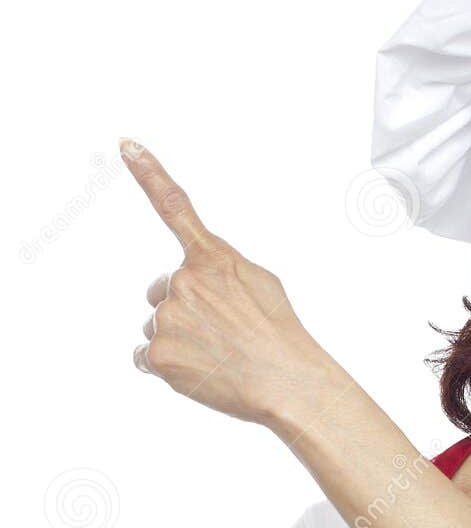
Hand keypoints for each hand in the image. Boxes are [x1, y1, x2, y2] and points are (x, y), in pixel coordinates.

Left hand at [120, 139, 348, 428]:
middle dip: (183, 310)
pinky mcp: (158, 353)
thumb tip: (190, 286)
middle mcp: (183, 280)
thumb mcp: (261, 284)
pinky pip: (145, 358)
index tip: (126, 145)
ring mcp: (168, 317)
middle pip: (162, 292)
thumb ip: (221, 272)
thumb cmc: (281, 337)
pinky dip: (167, 367)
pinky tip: (198, 373)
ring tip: (218, 357)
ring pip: (158, 326)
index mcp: (213, 258)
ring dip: (180, 341)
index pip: (175, 207)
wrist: (287, 382)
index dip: (148, 172)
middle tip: (221, 334)